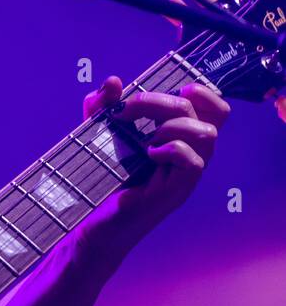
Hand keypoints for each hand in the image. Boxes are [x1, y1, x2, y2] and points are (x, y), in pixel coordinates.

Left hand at [73, 76, 229, 264]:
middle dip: (164, 101)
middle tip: (128, 111)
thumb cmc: (99, 179)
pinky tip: (147, 154)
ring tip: (143, 138)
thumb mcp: (96, 133)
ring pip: (207, 135)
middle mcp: (189, 158)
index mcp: (180, 142)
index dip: (205, 93)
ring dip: (171, 124)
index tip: (176, 88)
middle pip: (209, 116)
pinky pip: (193, 163)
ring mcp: (184, 177)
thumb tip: (113, 82)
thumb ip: (102, 106)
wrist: (89, 224)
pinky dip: (170, 149)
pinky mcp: (173, 193)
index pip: (216, 112)